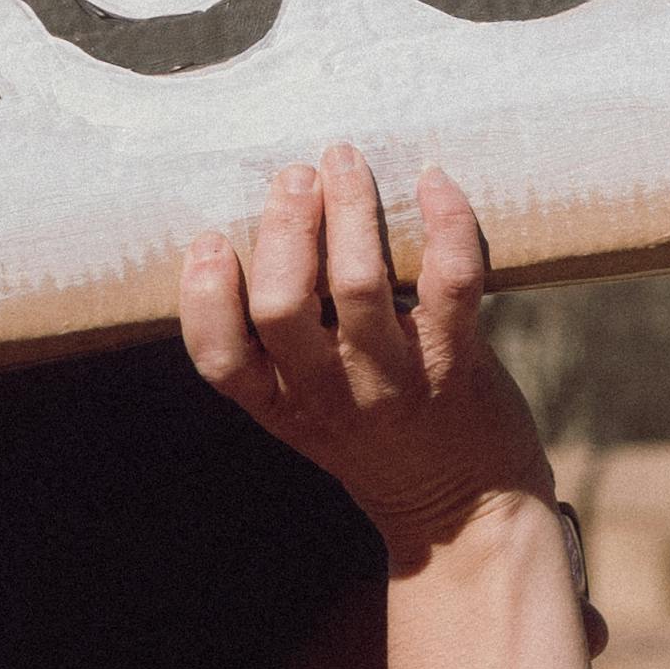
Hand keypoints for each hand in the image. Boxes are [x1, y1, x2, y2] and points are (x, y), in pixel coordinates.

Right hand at [180, 149, 547, 566]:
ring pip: (357, 282)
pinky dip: (444, 222)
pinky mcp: (456, 364)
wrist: (466, 508)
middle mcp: (329, 395)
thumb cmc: (380, 438)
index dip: (204, 298)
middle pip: (282, 306)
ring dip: (349, 207)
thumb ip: (282, 348)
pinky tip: (432, 181)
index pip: (220, 360)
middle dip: (284, 228)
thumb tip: (268, 228)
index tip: (211, 240)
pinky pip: (450, 281)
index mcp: (281, 404)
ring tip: (343, 160)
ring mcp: (393, 381)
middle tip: (294, 176)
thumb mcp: (309, 409)